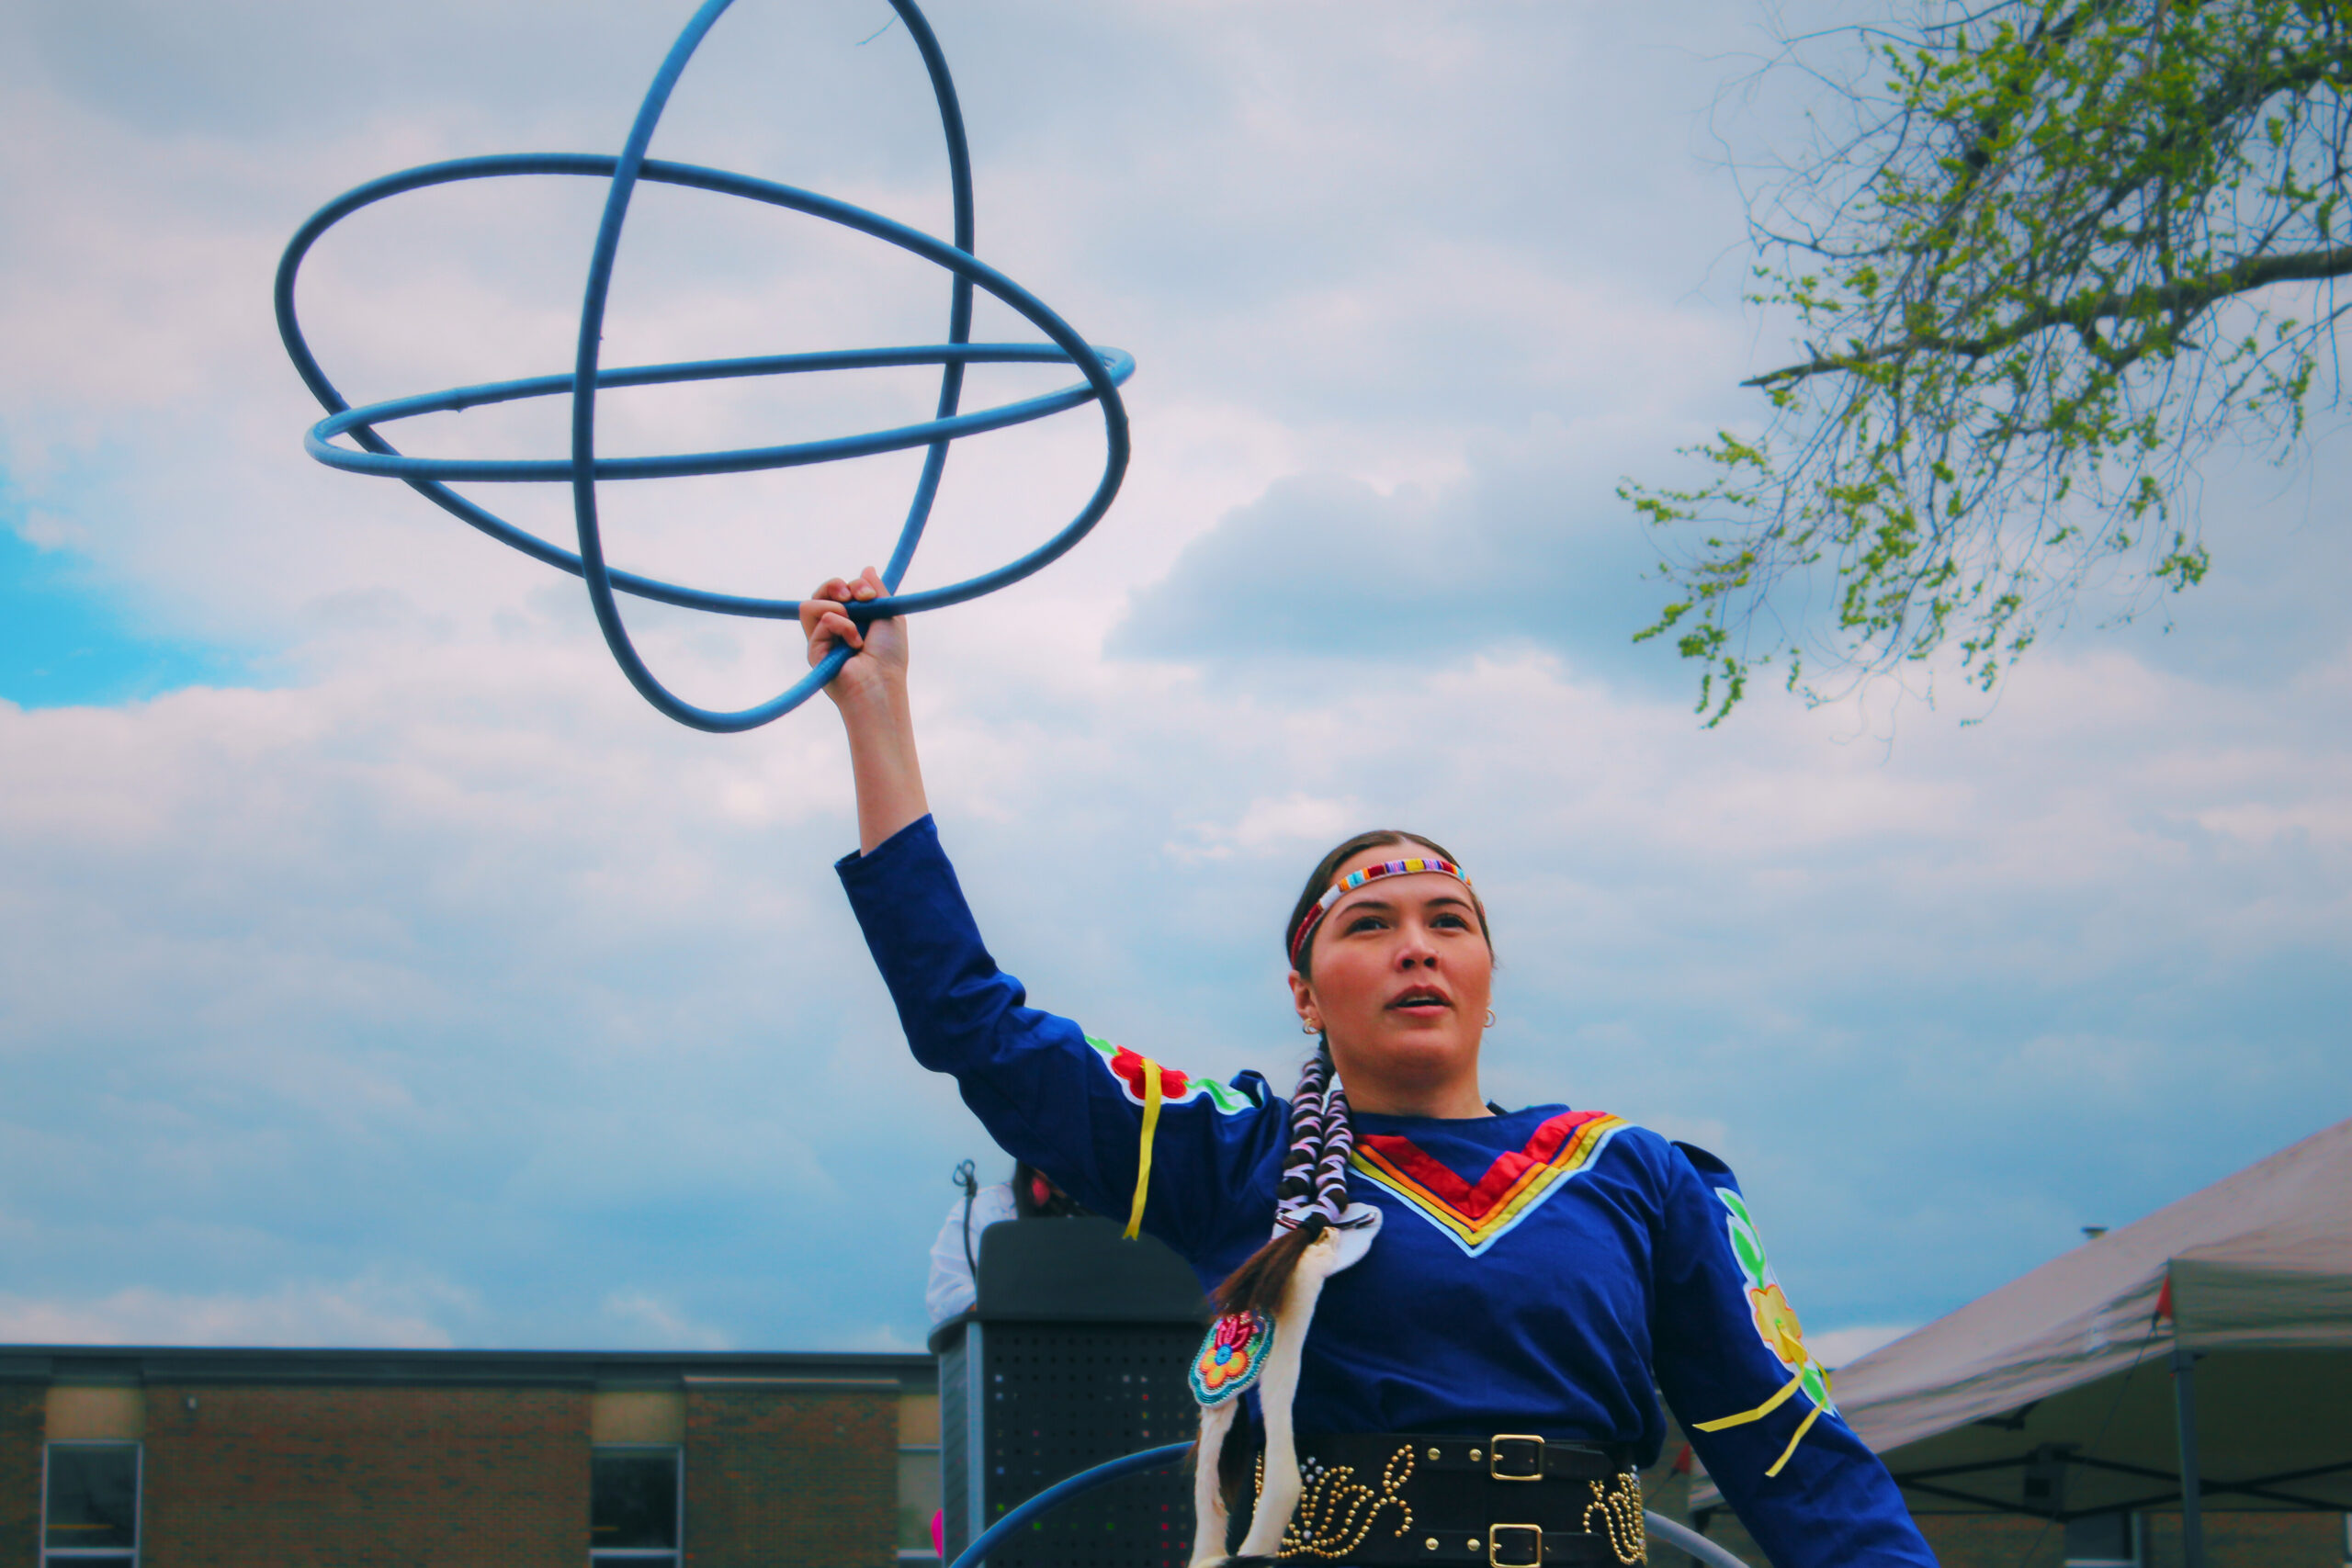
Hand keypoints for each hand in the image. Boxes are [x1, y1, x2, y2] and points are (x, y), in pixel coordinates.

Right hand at [800, 566, 908, 711]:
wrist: (882, 682)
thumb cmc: (890, 656)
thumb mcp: (889, 615)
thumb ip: (877, 591)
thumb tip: (866, 568)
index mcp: (853, 619)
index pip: (841, 591)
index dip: (853, 585)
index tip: (869, 595)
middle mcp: (834, 628)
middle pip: (819, 593)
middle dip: (834, 585)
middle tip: (851, 596)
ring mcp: (821, 640)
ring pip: (810, 604)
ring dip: (836, 606)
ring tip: (853, 624)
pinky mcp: (813, 650)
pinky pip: (819, 620)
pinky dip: (840, 625)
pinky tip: (854, 643)